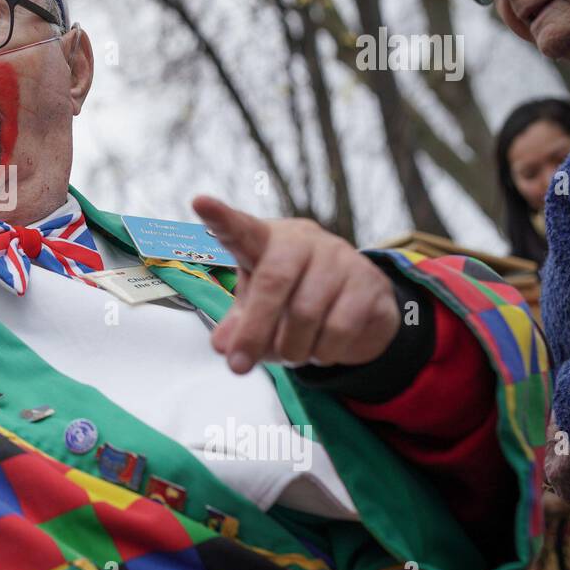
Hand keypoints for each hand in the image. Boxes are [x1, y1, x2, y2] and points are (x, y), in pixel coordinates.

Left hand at [192, 195, 400, 373]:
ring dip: (292, 349)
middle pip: (272, 282)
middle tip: (239, 366)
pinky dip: (323, 353)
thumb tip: (222, 345)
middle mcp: (302, 241)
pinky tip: (321, 350)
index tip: (199, 203)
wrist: (357, 304)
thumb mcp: (257, 310)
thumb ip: (237, 325)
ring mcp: (339, 257)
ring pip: (305, 313)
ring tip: (291, 353)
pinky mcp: (369, 282)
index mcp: (265, 241)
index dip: (220, 218)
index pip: (240, 228)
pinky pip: (339, 329)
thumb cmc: (292, 298)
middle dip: (254, 330)